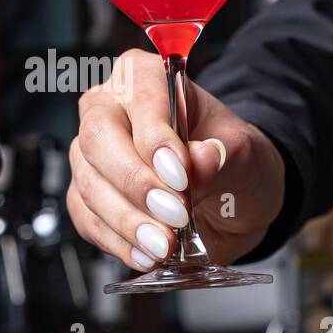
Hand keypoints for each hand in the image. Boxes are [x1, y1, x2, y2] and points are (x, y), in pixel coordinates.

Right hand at [67, 48, 285, 270]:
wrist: (231, 197)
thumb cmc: (231, 159)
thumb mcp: (245, 152)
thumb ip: (226, 153)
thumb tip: (203, 157)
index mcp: (145, 78)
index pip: (139, 100)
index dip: (156, 140)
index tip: (182, 177)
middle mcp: (109, 111)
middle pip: (98, 140)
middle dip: (137, 184)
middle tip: (174, 215)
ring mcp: (92, 156)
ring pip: (90, 185)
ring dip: (128, 221)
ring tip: (165, 243)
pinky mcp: (87, 197)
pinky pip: (88, 220)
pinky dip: (118, 242)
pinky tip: (146, 253)